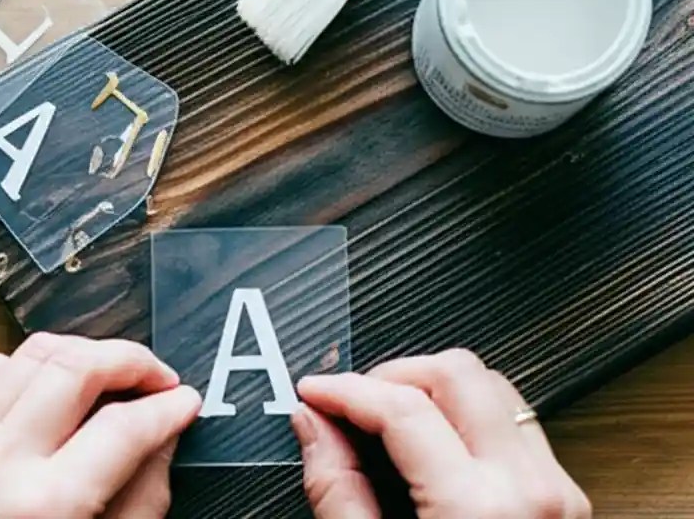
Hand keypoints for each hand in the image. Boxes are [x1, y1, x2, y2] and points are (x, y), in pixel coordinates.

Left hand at [0, 333, 200, 518]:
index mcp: (46, 508)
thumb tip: (164, 435)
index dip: (167, 407)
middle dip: (130, 361)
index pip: (124, 427)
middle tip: (156, 377)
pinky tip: (51, 389)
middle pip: (77, 368)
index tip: (185, 403)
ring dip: (83, 354)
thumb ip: (142, 499)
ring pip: (34, 354)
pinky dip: (29, 366)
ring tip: (110, 376)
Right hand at [292, 349, 591, 518]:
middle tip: (350, 401)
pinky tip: (428, 447)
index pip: (402, 406)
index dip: (345, 390)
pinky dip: (464, 418)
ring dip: (433, 391)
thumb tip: (314, 427)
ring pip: (493, 388)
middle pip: (459, 373)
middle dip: (393, 374)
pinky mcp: (566, 502)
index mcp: (478, 511)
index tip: (313, 393)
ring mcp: (558, 494)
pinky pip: (512, 424)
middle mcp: (531, 491)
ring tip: (386, 421)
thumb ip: (338, 491)